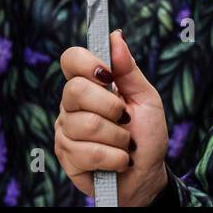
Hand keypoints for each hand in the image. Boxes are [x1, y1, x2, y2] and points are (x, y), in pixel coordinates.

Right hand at [55, 29, 169, 205]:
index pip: (71, 59)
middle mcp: (71, 104)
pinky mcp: (66, 157)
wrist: (146, 175)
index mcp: (90, 84)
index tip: (108, 75)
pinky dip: (114, 158)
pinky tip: (118, 161)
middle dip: (110, 107)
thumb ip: (129, 69)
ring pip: (85, 124)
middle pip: (75, 90)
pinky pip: (87, 152)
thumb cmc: (146, 135)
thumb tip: (116, 36)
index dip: (87, 63)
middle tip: (125, 118)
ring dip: (117, 138)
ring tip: (125, 144)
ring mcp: (65, 130)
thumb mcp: (146, 98)